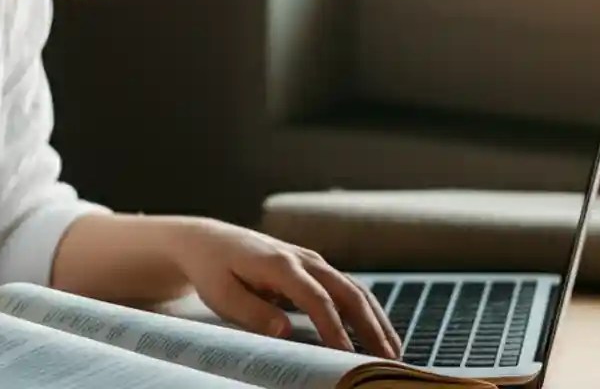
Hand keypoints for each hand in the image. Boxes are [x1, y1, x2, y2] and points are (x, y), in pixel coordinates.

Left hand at [166, 218, 401, 358]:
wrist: (207, 241)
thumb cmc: (212, 270)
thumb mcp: (221, 294)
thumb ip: (252, 312)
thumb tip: (285, 331)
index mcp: (279, 264)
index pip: (317, 299)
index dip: (334, 328)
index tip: (346, 355)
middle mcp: (302, 258)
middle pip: (347, 291)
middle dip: (371, 325)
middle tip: (389, 358)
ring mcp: (310, 260)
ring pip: (353, 289)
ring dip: (376, 319)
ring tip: (393, 350)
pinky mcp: (312, 266)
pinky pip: (346, 288)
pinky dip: (365, 310)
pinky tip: (375, 332)